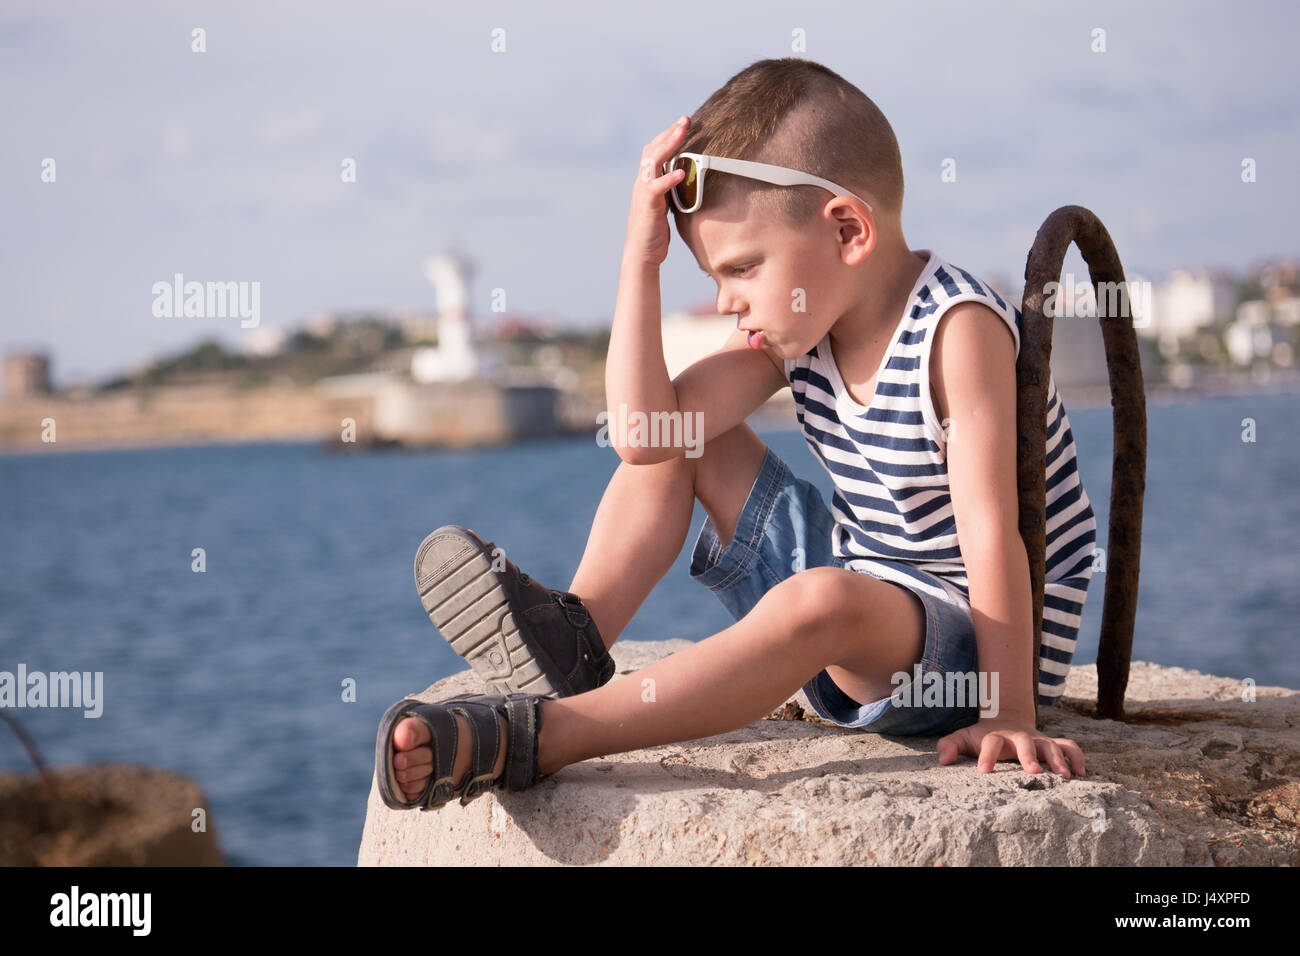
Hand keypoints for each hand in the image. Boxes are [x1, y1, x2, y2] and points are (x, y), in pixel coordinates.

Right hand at [624, 115, 690, 267]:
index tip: (683, 123)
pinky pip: (657, 189)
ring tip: (683, 133)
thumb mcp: (664, 204)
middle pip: (653, 149)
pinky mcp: (647, 206)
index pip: (655, 150)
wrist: (641, 253)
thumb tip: (686, 177)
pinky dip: (669, 179)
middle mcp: (642, 182)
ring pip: (653, 162)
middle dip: (670, 132)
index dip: (667, 135)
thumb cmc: (654, 231)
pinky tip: (682, 173)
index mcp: (647, 180)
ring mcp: (643, 192)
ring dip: (669, 146)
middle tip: (686, 119)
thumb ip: (671, 189)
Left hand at [937, 714, 1085, 776]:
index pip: (990, 742)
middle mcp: (1018, 737)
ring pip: (1051, 744)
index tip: (983, 771)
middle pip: (1025, 742)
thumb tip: (943, 760)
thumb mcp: (963, 738)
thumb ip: (949, 746)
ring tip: (1065, 776)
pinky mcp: (1052, 744)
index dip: (986, 755)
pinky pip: (1070, 746)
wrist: (1005, 719)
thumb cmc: (981, 736)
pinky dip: (1077, 757)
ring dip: (1058, 758)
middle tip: (1034, 772)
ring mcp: (1037, 739)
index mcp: (995, 736)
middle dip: (1029, 755)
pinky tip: (1082, 773)